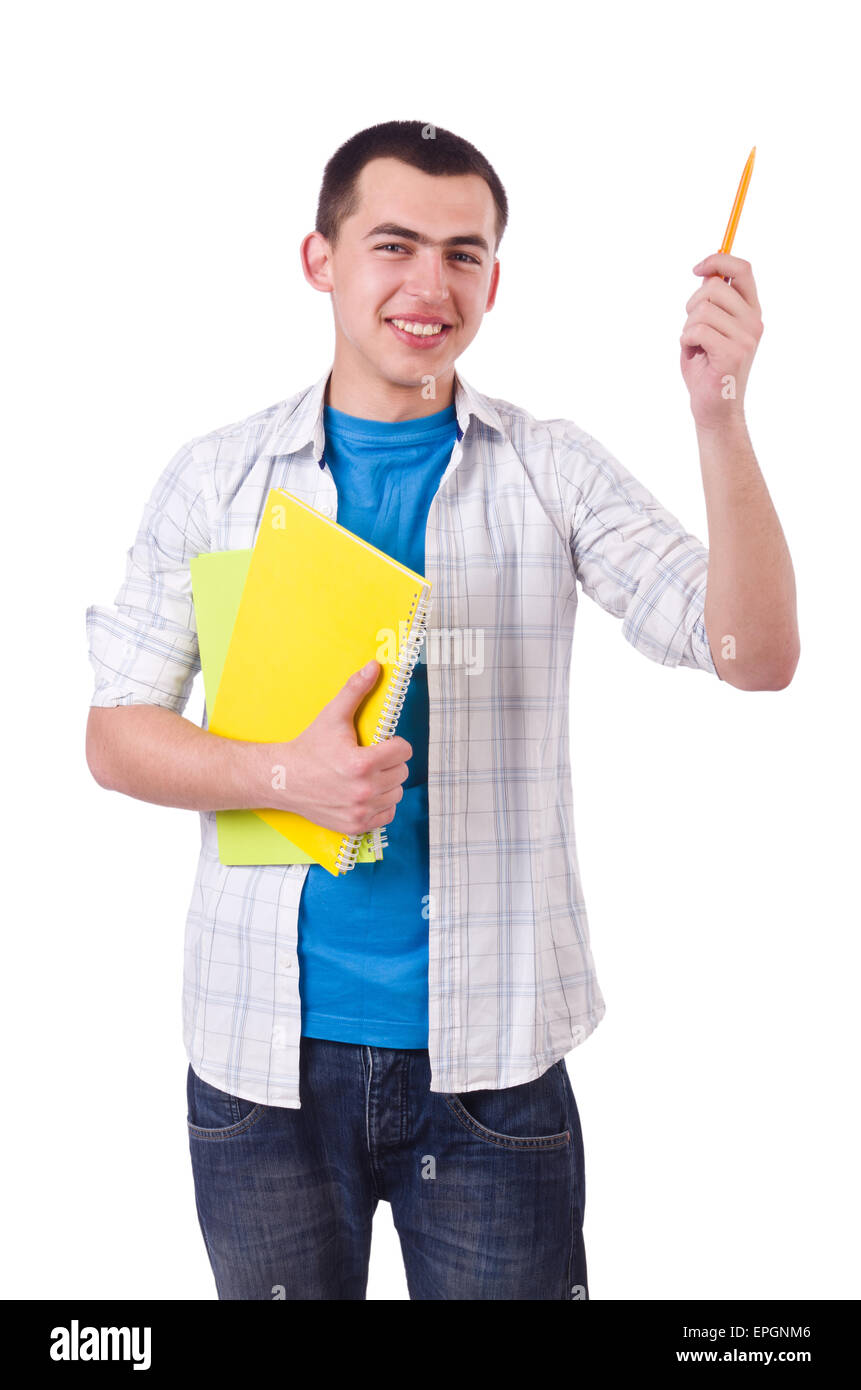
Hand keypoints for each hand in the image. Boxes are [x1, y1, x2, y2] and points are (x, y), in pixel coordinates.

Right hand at [274, 660, 411, 836]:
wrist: (284, 779)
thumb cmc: (310, 747)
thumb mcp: (332, 716)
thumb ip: (355, 690)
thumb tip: (374, 666)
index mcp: (361, 763)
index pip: (404, 751)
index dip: (395, 743)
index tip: (382, 743)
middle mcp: (363, 790)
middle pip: (403, 772)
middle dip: (391, 762)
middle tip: (371, 758)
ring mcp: (360, 811)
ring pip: (397, 793)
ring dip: (387, 784)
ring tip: (367, 775)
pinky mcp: (356, 825)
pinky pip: (387, 814)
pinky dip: (381, 805)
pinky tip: (364, 793)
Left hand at [680, 253, 763, 431]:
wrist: (714, 409)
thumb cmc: (707, 370)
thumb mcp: (709, 329)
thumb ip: (711, 303)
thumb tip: (708, 273)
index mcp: (750, 312)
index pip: (743, 269)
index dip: (719, 260)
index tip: (698, 269)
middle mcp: (753, 322)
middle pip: (714, 287)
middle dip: (692, 305)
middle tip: (693, 329)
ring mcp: (746, 337)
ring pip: (702, 310)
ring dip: (688, 328)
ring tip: (696, 347)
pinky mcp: (733, 352)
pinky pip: (697, 330)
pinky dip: (686, 342)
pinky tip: (695, 356)